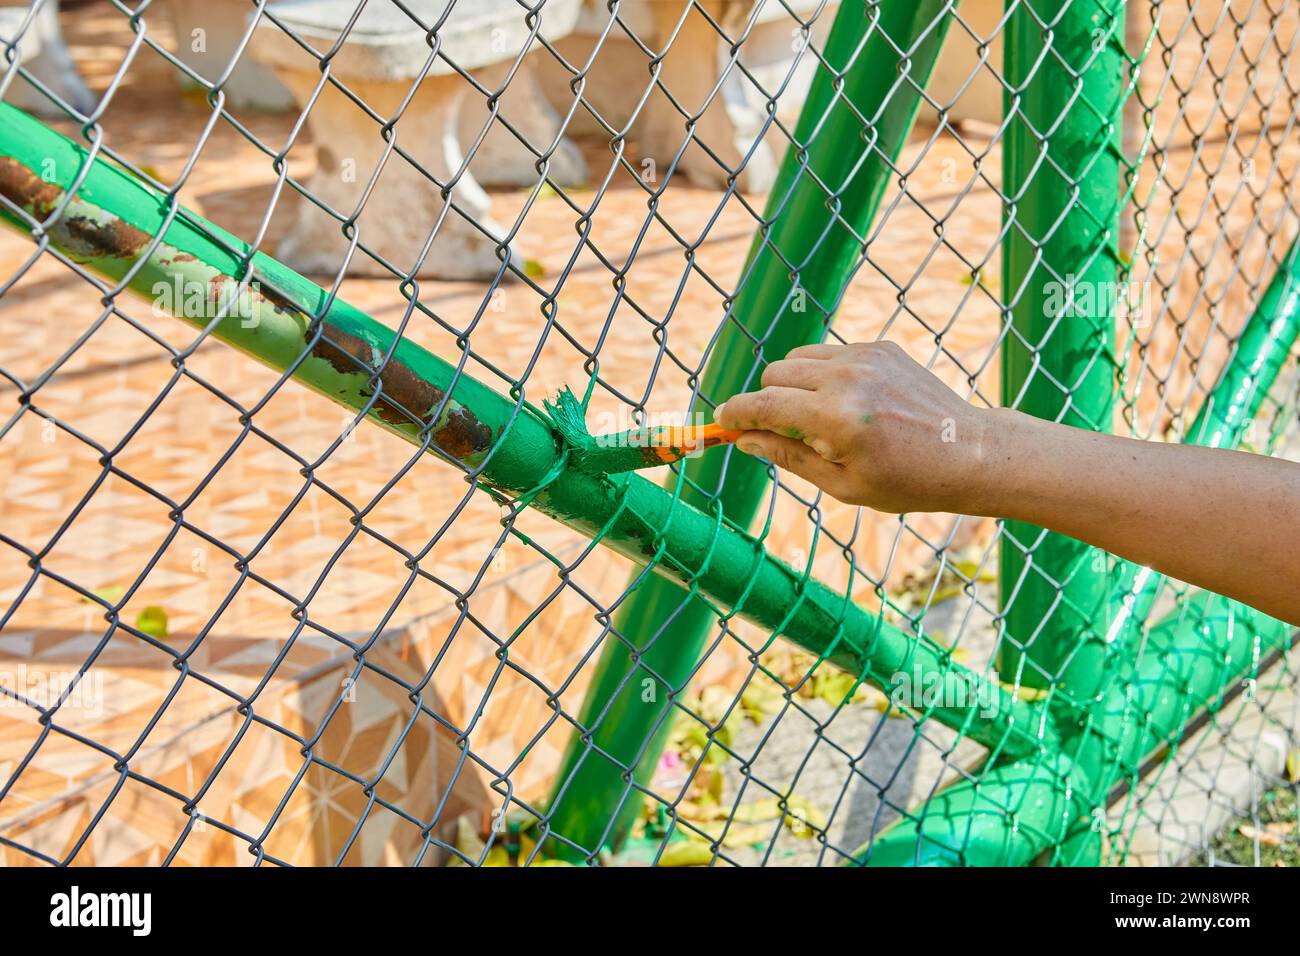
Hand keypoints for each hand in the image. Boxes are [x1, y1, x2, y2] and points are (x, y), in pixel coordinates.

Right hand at [715, 341, 994, 513]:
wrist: (969, 452)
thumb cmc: (907, 480)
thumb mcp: (842, 484)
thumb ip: (788, 456)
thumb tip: (745, 440)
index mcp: (835, 418)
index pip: (763, 405)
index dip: (735, 413)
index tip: (722, 421)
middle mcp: (847, 379)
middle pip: (775, 374)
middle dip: (767, 400)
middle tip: (781, 430)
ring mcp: (866, 357)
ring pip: (799, 358)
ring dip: (794, 384)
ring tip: (816, 417)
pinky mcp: (881, 347)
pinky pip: (830, 353)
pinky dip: (824, 374)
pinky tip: (849, 403)